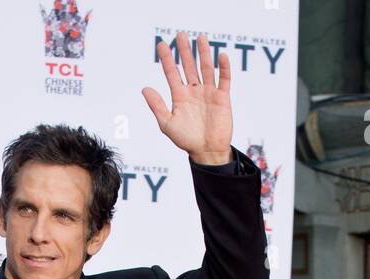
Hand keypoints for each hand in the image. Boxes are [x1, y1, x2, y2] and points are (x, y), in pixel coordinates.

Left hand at [142, 32, 231, 164]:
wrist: (207, 152)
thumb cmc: (186, 141)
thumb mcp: (167, 124)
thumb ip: (157, 106)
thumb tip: (144, 89)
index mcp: (180, 97)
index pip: (172, 73)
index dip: (167, 58)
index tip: (161, 44)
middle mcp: (194, 92)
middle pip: (189, 66)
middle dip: (184, 50)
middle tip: (180, 35)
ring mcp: (208, 93)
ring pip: (206, 68)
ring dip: (204, 53)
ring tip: (200, 38)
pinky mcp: (222, 98)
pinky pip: (224, 79)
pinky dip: (224, 68)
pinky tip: (221, 55)